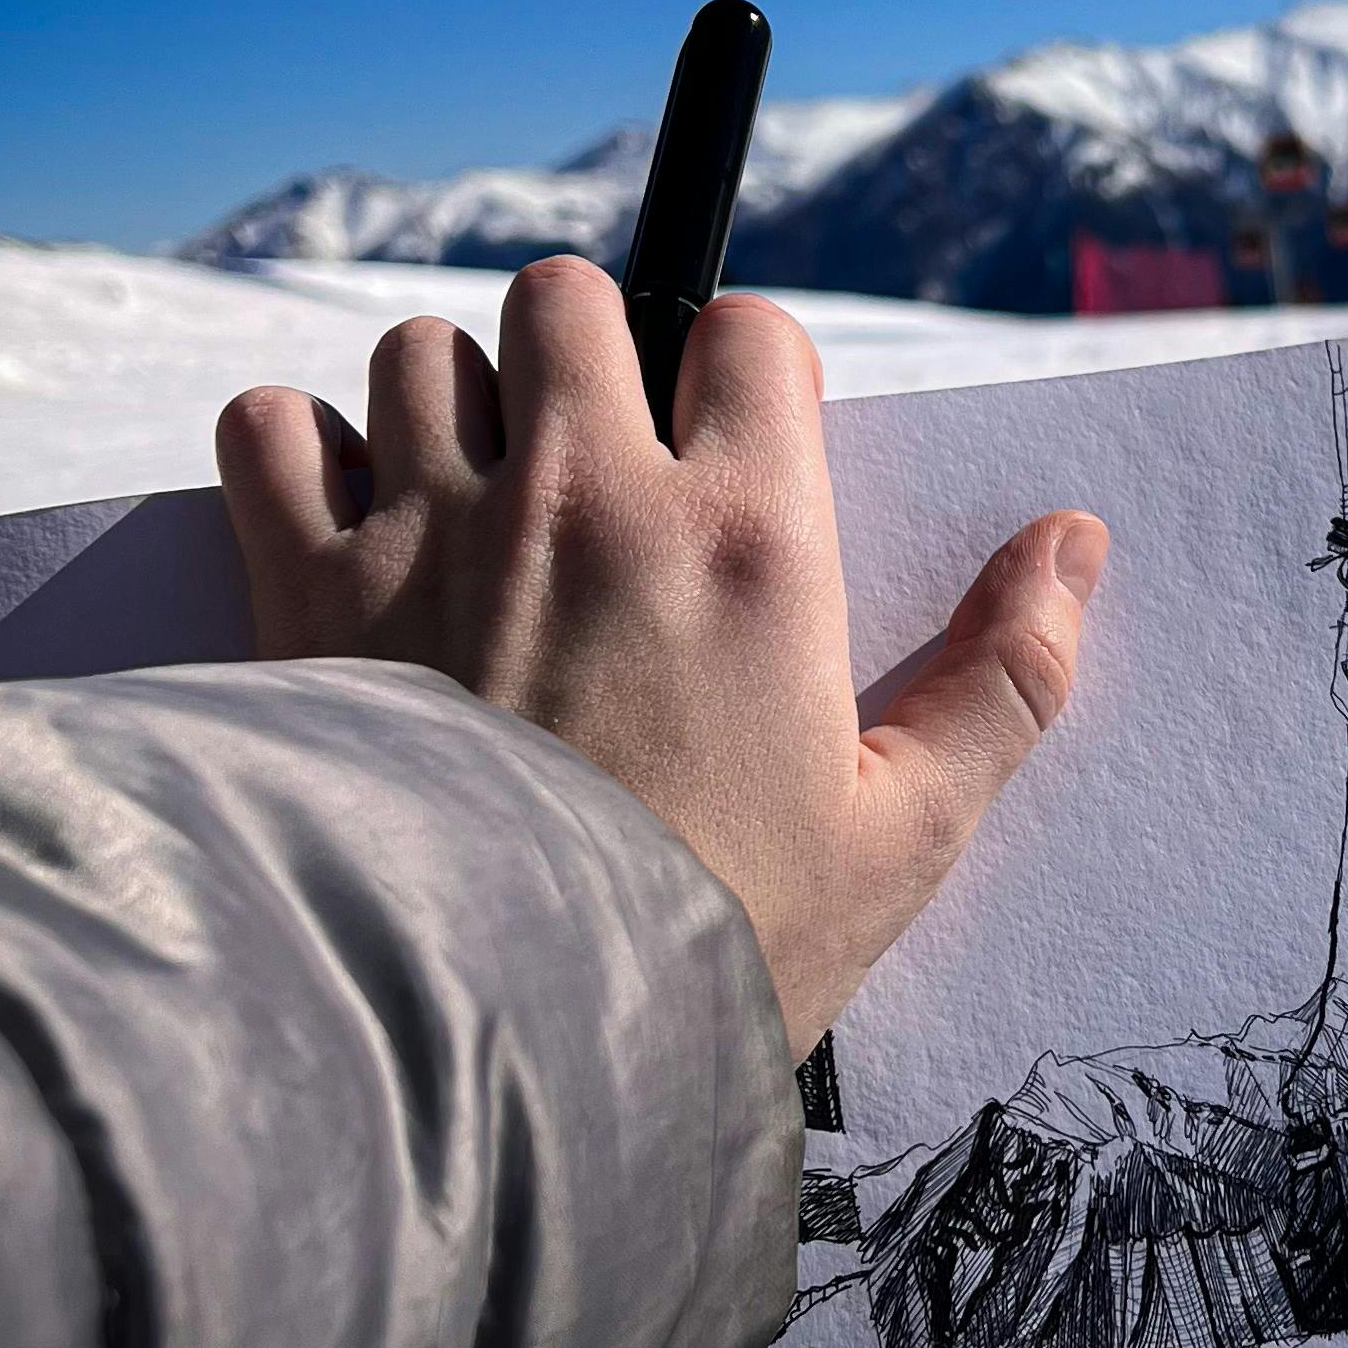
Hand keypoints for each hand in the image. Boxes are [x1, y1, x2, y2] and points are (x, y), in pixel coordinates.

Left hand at [215, 257, 1103, 1053]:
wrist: (502, 1050)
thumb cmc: (720, 949)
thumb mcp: (905, 834)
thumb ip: (1005, 677)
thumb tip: (1076, 542)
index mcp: (746, 539)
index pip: (748, 328)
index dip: (747, 374)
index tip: (736, 451)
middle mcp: (587, 499)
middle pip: (569, 297)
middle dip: (590, 356)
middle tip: (598, 474)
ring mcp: (434, 532)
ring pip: (424, 354)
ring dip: (453, 408)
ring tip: (474, 513)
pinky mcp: (305, 591)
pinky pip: (272, 428)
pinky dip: (299, 459)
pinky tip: (349, 535)